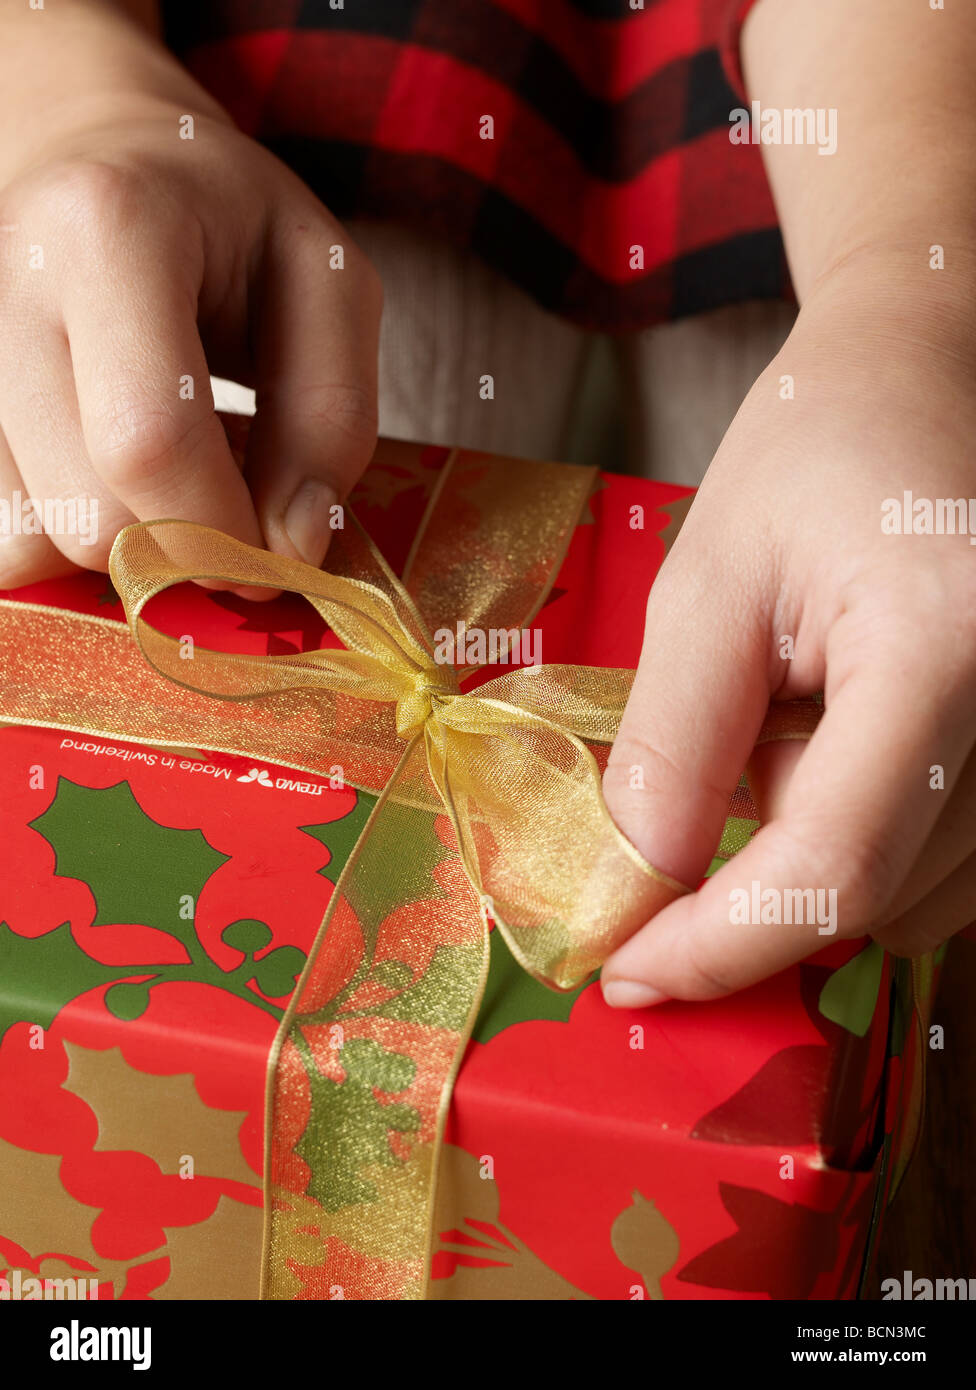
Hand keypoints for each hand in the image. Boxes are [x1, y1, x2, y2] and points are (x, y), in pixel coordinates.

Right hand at [0, 32, 380, 591]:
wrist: (98, 156)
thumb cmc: (228, 224)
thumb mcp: (329, 286)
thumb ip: (332, 418)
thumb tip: (291, 546)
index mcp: (110, 229)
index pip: (150, 440)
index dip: (224, 531)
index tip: (271, 547)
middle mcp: (4, 288)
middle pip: (86, 511)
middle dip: (179, 547)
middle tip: (227, 502)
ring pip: (30, 539)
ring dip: (121, 544)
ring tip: (163, 469)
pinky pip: (0, 538)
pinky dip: (66, 537)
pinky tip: (105, 478)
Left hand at [601, 254, 975, 1005]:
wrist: (934, 376)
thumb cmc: (818, 449)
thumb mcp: (710, 583)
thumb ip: (675, 742)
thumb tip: (639, 886)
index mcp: (948, 648)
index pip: (833, 865)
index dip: (720, 943)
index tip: (627, 969)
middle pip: (877, 893)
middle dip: (757, 871)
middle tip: (722, 743)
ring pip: (917, 897)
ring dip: (818, 845)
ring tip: (802, 706)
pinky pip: (952, 865)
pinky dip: (870, 835)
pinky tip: (849, 735)